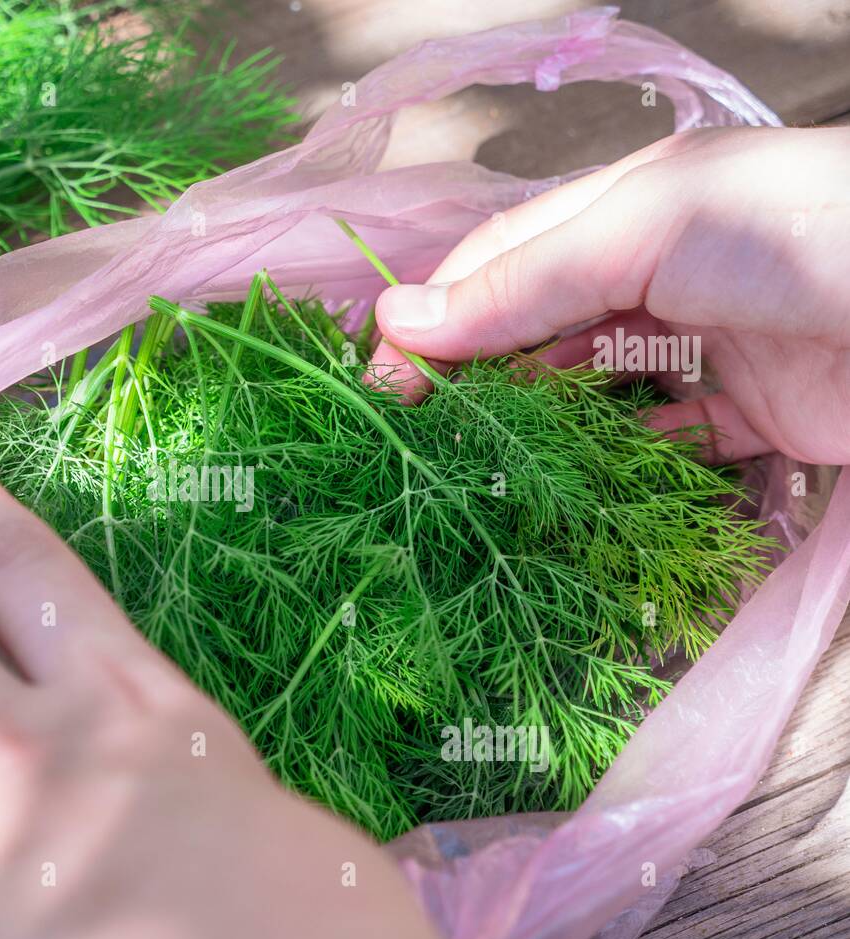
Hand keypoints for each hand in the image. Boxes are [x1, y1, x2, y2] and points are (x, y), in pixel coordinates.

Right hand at [370, 126, 849, 464]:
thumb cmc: (799, 236)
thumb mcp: (646, 231)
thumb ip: (525, 281)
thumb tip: (398, 320)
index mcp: (630, 207)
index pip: (505, 262)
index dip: (437, 316)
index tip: (383, 380)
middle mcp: (660, 270)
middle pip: (541, 326)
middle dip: (476, 373)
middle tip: (414, 434)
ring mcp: (704, 344)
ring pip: (592, 389)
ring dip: (535, 423)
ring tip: (473, 465)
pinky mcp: (750, 413)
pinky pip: (664, 443)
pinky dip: (617, 466)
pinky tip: (567, 488)